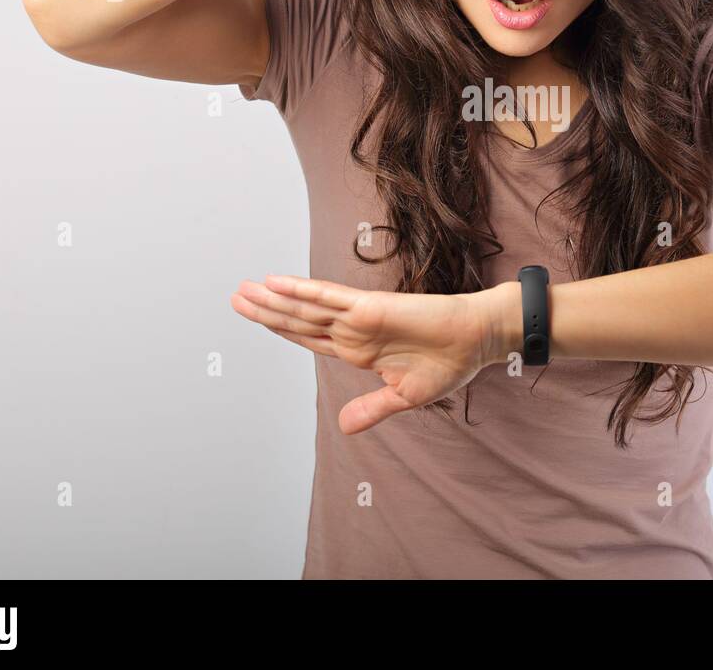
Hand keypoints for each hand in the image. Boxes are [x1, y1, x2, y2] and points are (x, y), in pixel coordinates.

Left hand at [230, 275, 521, 434]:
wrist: (477, 341)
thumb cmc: (449, 364)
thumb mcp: (404, 397)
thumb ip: (371, 409)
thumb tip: (342, 429)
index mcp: (358, 350)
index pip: (309, 338)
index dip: (281, 328)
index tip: (256, 317)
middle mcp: (353, 330)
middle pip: (299, 320)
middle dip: (265, 310)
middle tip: (235, 296)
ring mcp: (359, 316)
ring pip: (306, 307)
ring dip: (274, 299)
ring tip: (245, 289)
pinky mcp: (371, 307)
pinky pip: (329, 297)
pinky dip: (302, 290)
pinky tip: (278, 283)